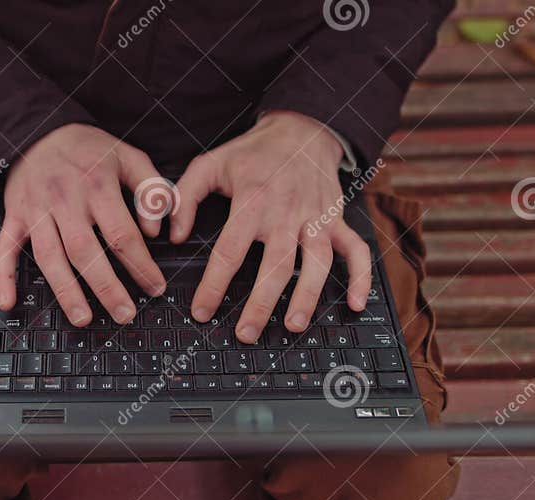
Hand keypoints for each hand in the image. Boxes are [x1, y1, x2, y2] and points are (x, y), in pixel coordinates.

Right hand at [0, 124, 167, 325]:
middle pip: (85, 252)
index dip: (141, 265)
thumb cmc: (87, 149)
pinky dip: (3, 277)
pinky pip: (4, 249)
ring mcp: (36, 210)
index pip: (122, 233)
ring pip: (49, 257)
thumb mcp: (129, 156)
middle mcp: (64, 200)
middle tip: (125, 314)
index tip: (155, 286)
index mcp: (96, 185)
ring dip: (65, 291)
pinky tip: (10, 302)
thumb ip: (151, 190)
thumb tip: (157, 229)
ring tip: (83, 318)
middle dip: (107, 287)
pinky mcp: (14, 216)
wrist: (39, 129)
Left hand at [172, 111, 371, 342]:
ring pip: (318, 262)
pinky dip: (361, 277)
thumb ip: (183, 197)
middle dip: (260, 304)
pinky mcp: (337, 219)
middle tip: (245, 334)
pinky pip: (357, 250)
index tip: (202, 311)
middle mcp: (287, 213)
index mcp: (252, 201)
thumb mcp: (209, 164)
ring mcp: (317, 217)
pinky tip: (355, 305)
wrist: (301, 129)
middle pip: (276, 265)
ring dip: (308, 296)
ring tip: (292, 326)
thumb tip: (173, 235)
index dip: (214, 285)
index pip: (230, 250)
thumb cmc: (251, 153)